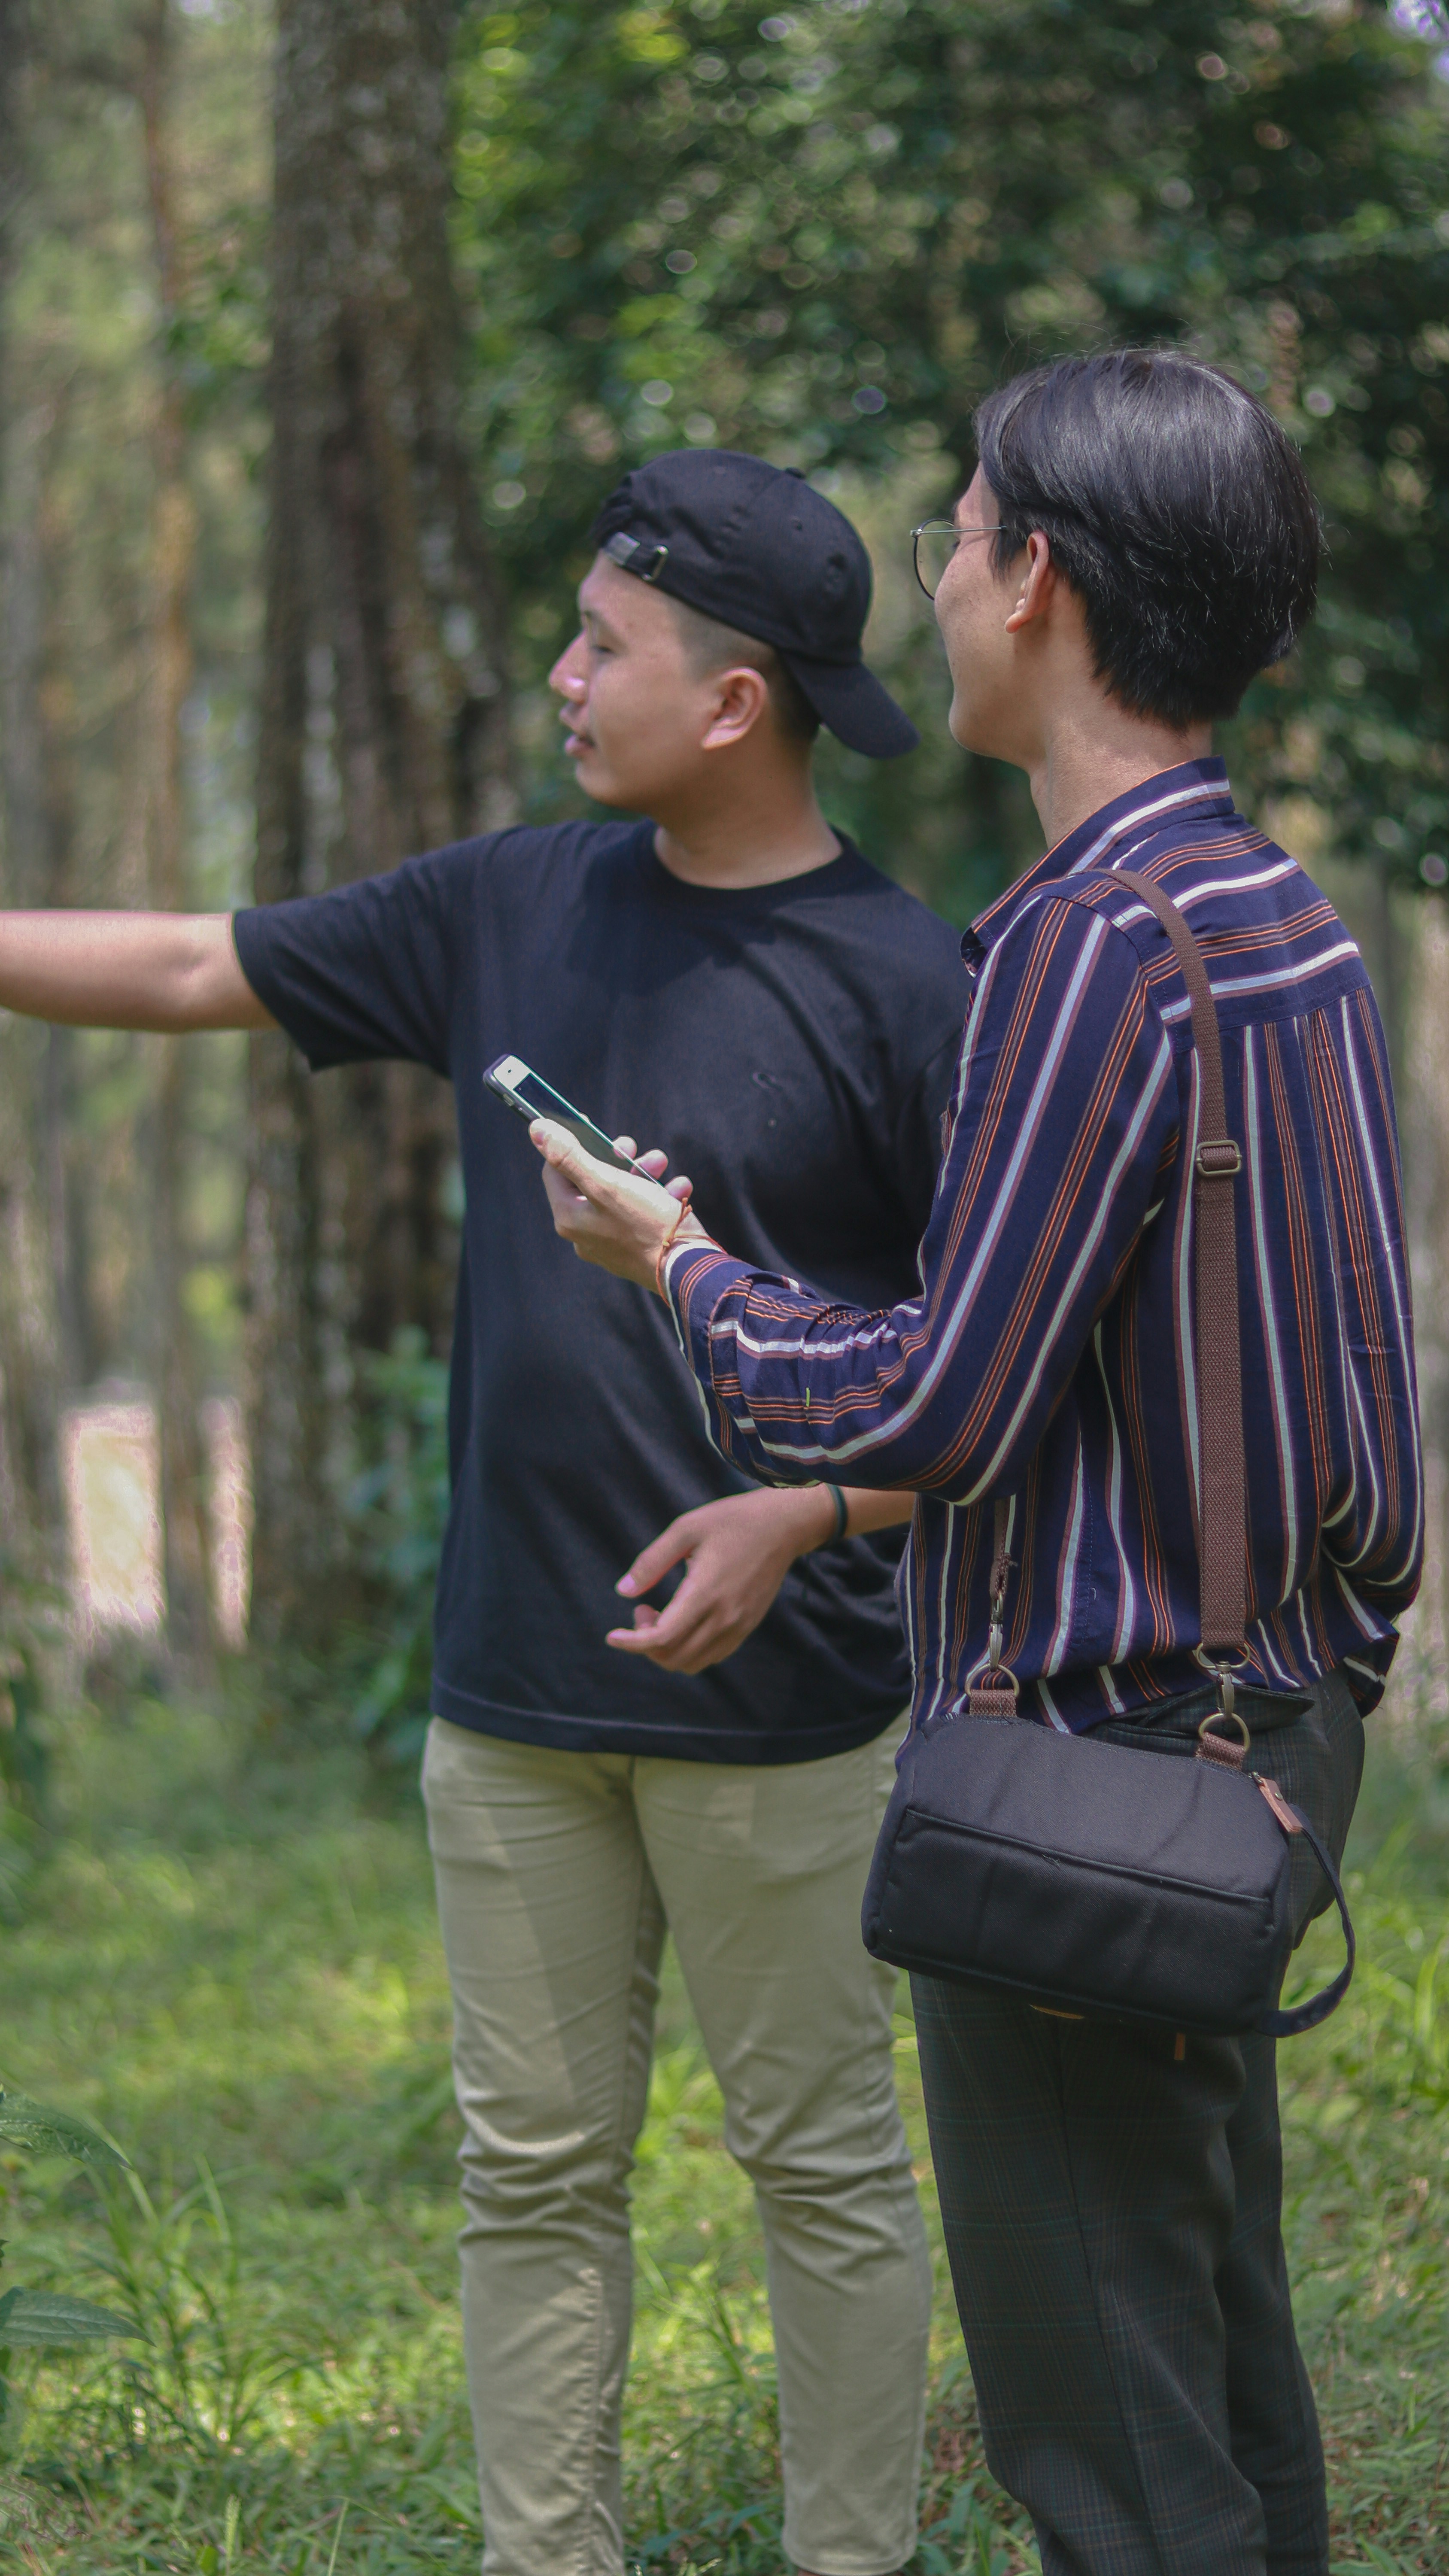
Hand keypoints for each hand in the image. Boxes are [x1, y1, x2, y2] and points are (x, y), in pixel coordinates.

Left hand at [532, 1118, 712, 1289]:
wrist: (687, 1269)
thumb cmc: (647, 1226)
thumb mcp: (607, 1183)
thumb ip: (570, 1156)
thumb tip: (537, 1130)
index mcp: (570, 1217)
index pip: (554, 1170)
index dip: (568, 1143)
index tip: (586, 1123)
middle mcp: (584, 1233)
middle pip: (590, 1180)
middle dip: (615, 1157)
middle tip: (631, 1147)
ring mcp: (610, 1242)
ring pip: (620, 1193)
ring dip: (642, 1172)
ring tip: (660, 1164)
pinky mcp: (635, 1247)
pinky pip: (641, 1212)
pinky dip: (659, 1196)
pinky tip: (676, 1190)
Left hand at [607, 1487, 836, 1673]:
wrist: (783, 1526)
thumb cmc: (732, 1521)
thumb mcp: (685, 1529)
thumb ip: (652, 1562)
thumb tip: (623, 1591)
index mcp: (705, 1593)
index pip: (662, 1638)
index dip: (631, 1643)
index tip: (612, 1636)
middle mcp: (724, 1618)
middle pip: (673, 1658)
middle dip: (646, 1644)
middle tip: (643, 1610)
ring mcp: (739, 1626)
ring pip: (692, 1662)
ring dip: (667, 1649)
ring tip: (662, 1616)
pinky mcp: (748, 1626)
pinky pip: (712, 1655)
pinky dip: (689, 1649)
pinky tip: (684, 1621)